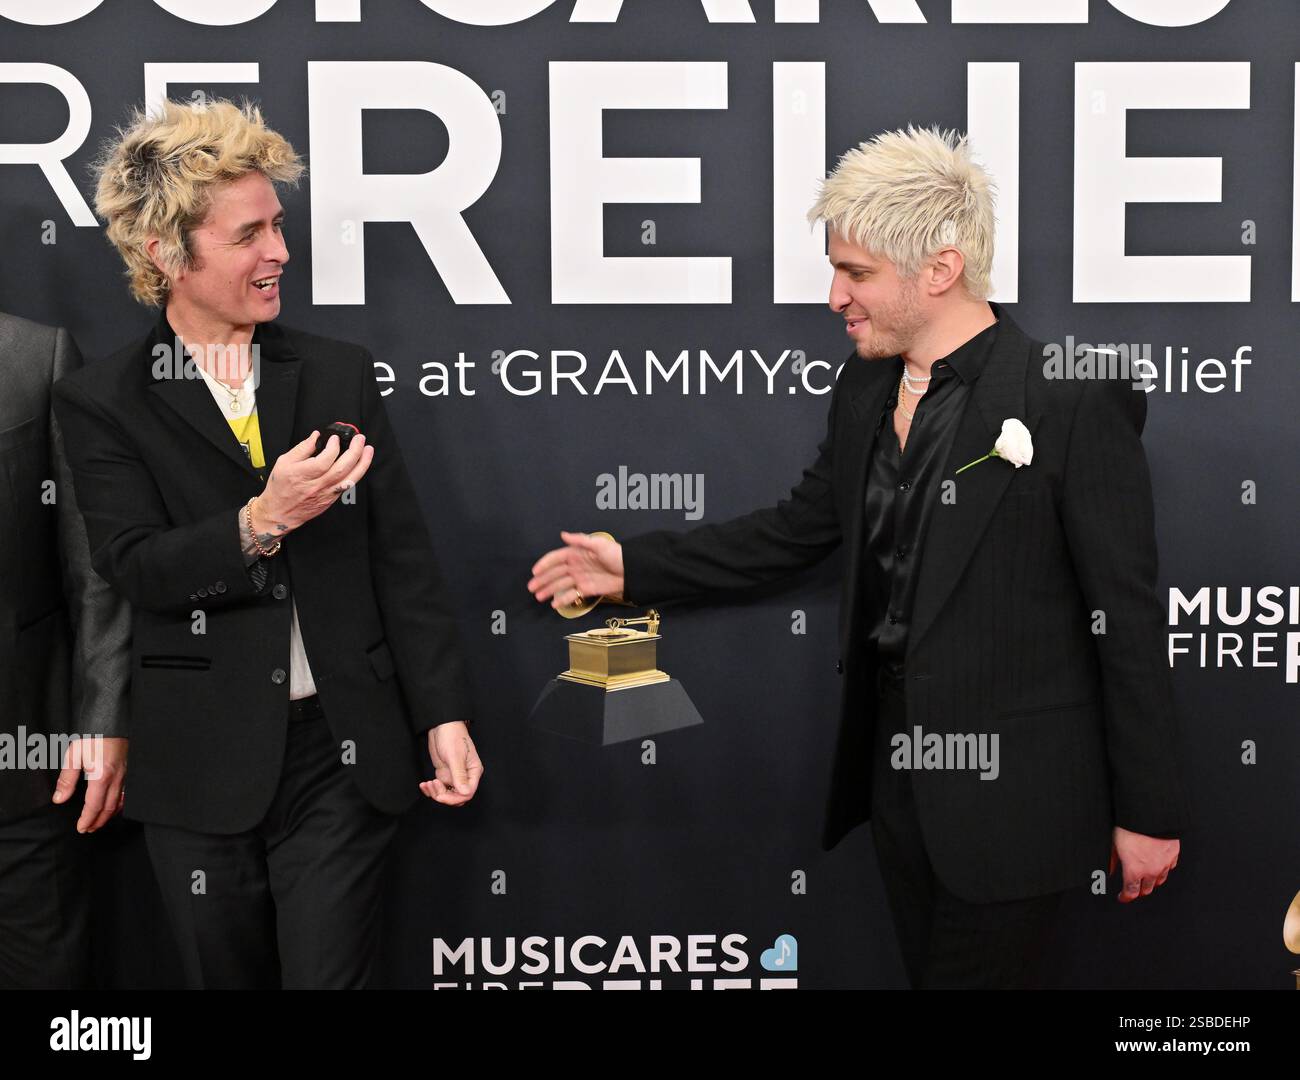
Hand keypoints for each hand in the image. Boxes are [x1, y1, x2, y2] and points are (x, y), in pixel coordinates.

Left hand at [53, 736, 127, 832]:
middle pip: (109, 808)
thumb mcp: (74, 755)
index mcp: (101, 776)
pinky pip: (127, 793)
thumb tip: (59, 799)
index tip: (81, 828)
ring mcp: (126, 774)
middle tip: (88, 829)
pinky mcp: (130, 770)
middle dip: (98, 821)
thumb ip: (67, 779)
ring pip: (120, 802)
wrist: (112, 719)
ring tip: (99, 821)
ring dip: (109, 815)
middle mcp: (117, 778)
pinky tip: (115, 805)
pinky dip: (120, 804)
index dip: (87, 820)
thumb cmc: (93, 735)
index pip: (94, 806)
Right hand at [253, 429, 374, 534]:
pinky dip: (357, 474)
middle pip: (341, 469)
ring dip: (362, 463)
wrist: (281, 512)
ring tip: (368, 450)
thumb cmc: (280, 487)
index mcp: (302, 475)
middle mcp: (317, 485)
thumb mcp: (284, 462)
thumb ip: (302, 448)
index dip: (333, 448)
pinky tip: (361, 464)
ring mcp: (327, 493)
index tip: (335, 438)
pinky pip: (348, 485)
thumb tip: (316, 436)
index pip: (324, 461)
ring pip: (350, 479)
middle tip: (359, 439)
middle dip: (354, 451)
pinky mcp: (332, 498)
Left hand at [419, 721, 482, 806]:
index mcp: (473, 772)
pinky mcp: (444, 774)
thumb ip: (459, 775)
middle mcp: (465, 776)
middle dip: (444, 796)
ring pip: (447, 794)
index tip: (441, 796)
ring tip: (428, 783)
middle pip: (457, 797)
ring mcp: (454, 775)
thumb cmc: (452, 736)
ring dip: (435, 793)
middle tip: (434, 786)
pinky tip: (424, 785)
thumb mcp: (455, 756)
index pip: (467, 793)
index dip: (454, 798)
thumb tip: (465, 793)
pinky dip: (431, 789)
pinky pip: (439, 788)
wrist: (442, 726)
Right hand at [528, 530, 624, 610]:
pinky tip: (554, 604)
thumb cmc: (617, 555)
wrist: (631, 571)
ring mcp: (580, 578)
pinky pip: (571, 594)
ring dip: (549, 590)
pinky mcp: (586, 589)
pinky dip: (562, 599)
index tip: (535, 571)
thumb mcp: (599, 544)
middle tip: (531, 587)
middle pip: (555, 573)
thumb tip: (563, 534)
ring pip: (560, 585)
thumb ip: (580, 540)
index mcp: (577, 553)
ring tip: (538, 597)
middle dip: (543, 580)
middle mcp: (576, 566)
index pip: (556, 558)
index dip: (545, 564)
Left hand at [1108, 825, 1178, 902]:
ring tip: (1145, 876)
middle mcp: (1152, 870)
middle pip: (1146, 889)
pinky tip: (1158, 863)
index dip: (1125, 897)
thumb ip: (1112, 861)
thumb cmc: (1129, 826)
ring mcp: (1164, 863)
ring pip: (1160, 880)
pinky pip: (1170, 867)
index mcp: (1135, 870)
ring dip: (1151, 881)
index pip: (1131, 892)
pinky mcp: (1173, 854)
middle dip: (1138, 889)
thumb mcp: (1113, 844)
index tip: (1122, 897)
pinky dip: (1163, 868)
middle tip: (1132, 886)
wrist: (1150, 814)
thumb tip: (1109, 871)